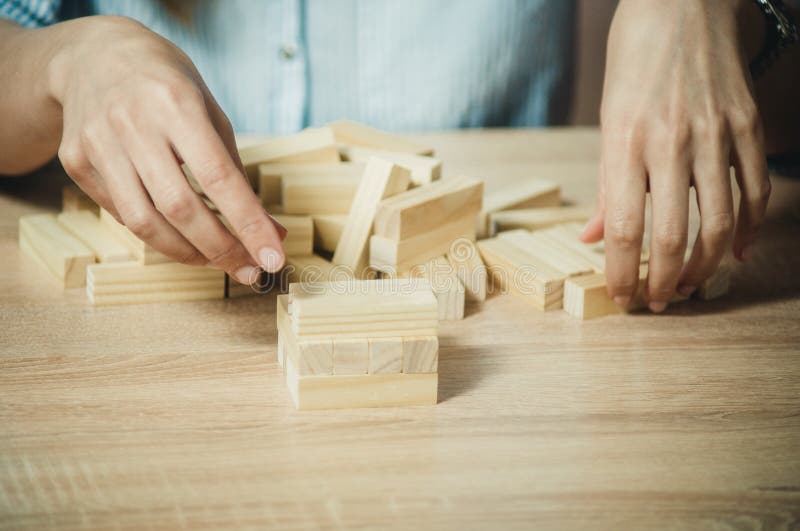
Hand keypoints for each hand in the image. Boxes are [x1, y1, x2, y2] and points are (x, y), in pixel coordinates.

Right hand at [49, 16, 285, 282]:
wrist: (94, 56)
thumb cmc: (166, 85)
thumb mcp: (210, 113)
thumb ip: (237, 173)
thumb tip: (271, 232)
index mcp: (175, 103)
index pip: (218, 177)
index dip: (249, 224)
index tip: (273, 258)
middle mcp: (132, 123)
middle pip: (180, 208)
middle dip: (221, 249)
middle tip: (249, 270)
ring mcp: (98, 144)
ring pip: (144, 222)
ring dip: (189, 253)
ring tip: (218, 261)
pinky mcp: (76, 162)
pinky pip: (122, 214)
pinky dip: (158, 234)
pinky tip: (181, 236)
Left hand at [581, 0, 770, 312]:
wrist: (683, 2)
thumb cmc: (635, 61)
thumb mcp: (607, 120)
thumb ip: (606, 185)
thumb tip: (594, 237)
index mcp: (626, 142)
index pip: (625, 228)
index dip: (624, 273)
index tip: (623, 297)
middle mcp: (672, 141)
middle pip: (674, 235)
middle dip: (664, 281)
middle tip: (657, 301)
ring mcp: (716, 133)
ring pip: (721, 222)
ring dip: (706, 266)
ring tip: (689, 285)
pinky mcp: (748, 125)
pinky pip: (755, 190)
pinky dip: (749, 228)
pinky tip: (736, 250)